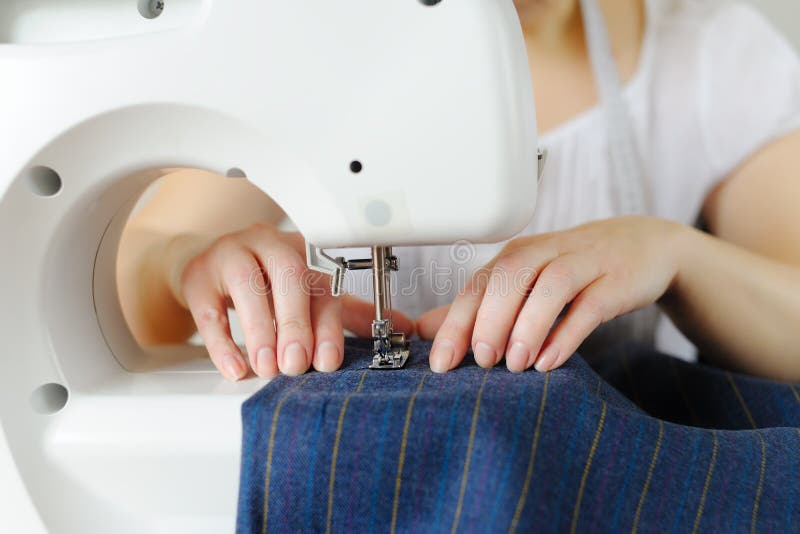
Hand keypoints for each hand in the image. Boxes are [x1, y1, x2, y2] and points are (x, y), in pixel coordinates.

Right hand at [169, 224, 413, 379]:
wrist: (209, 264)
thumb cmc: (265, 281)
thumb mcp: (309, 293)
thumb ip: (348, 312)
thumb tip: (404, 327)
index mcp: (303, 251)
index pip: (321, 284)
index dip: (327, 324)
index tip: (329, 362)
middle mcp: (270, 245)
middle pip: (288, 277)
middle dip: (295, 323)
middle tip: (296, 365)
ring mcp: (231, 255)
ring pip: (248, 286)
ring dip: (260, 329)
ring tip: (267, 368)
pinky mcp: (199, 276)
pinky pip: (209, 307)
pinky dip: (222, 341)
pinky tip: (235, 367)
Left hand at [417, 216, 687, 372]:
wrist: (645, 246)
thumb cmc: (575, 269)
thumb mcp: (525, 282)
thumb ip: (480, 307)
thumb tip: (427, 331)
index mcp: (517, 254)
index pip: (478, 285)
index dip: (456, 322)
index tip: (441, 363)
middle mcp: (545, 253)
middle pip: (510, 277)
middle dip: (490, 320)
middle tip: (482, 360)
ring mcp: (584, 263)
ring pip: (550, 285)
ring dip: (528, 325)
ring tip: (515, 365)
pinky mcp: (616, 280)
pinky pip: (590, 304)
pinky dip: (568, 333)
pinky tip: (549, 360)